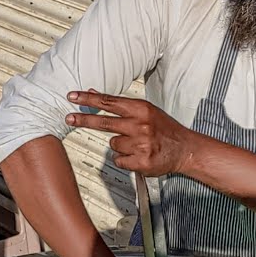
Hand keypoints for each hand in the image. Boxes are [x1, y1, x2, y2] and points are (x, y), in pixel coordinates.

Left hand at [66, 90, 196, 176]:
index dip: (88, 99)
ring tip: (137, 145)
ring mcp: (141, 144)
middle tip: (69, 119)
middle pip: (104, 122)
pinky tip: (139, 155)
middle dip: (84, 120)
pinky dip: (126, 159)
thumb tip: (95, 94)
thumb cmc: (166, 130)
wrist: (186, 150)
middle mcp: (141, 125)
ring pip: (113, 144)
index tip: (73, 96)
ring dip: (121, 146)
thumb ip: (122, 105)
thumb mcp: (147, 111)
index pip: (109, 102)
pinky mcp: (141, 161)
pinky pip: (119, 160)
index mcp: (142, 109)